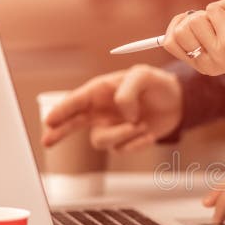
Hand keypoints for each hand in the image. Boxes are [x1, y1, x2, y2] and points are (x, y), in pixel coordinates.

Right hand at [41, 65, 182, 151]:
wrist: (178, 103)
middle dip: (59, 132)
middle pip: (73, 124)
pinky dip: (137, 142)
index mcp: (100, 91)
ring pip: (101, 141)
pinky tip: (148, 132)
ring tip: (141, 124)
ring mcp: (110, 127)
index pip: (76, 101)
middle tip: (47, 141)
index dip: (62, 111)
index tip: (50, 120)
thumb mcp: (143, 76)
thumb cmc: (156, 84)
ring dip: (122, 135)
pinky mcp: (124, 141)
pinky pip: (123, 149)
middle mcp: (100, 110)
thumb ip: (128, 91)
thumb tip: (122, 114)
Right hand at [162, 0, 224, 74]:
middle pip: (179, 29)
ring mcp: (219, 53)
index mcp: (203, 66)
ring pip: (195, 17)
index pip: (169, 42)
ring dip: (215, 12)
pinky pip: (214, 8)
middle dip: (196, 16)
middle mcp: (208, 64)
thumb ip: (201, 35)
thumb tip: (177, 22)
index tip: (191, 18)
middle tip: (219, 23)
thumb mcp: (222, 39)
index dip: (176, 24)